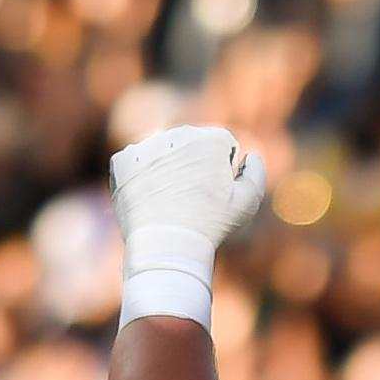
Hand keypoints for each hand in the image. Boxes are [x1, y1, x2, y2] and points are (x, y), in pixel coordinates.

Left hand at [108, 126, 269, 316]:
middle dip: (194, 165)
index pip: (221, 146)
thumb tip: (250, 154)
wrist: (167, 245)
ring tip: (171, 200)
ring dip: (168, 169)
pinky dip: (142, 177)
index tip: (215, 193)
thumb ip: (256, 172)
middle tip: (193, 199)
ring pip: (163, 152)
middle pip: (191, 145)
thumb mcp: (248, 203)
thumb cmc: (212, 225)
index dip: (222, 171)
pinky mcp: (123, 161)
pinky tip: (150, 198)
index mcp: (211, 138)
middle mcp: (178, 134)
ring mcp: (147, 145)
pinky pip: (136, 162)